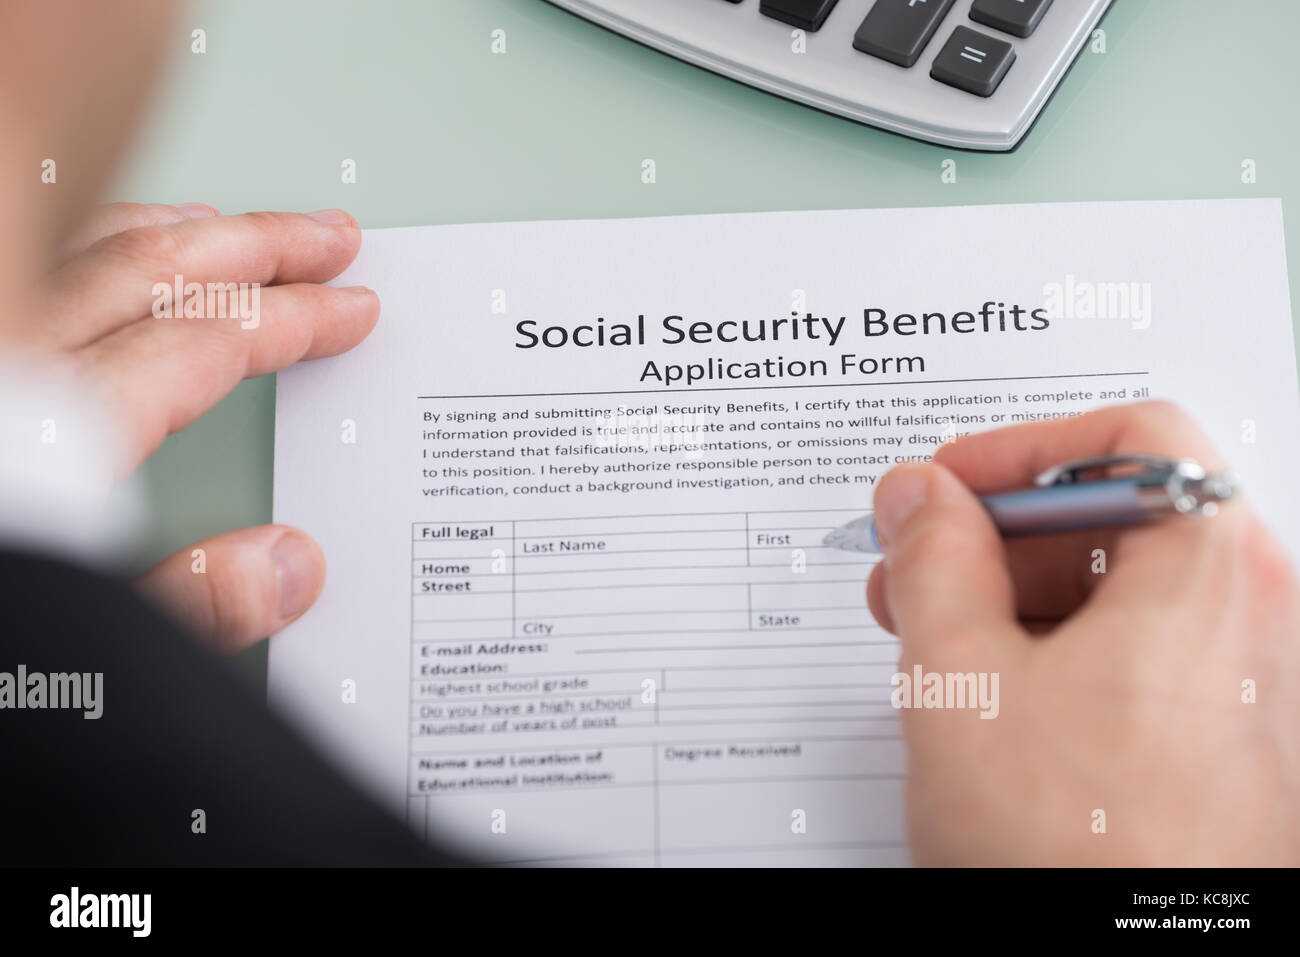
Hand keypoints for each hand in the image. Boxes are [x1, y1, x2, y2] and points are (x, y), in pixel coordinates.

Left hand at [24, 202, 378, 653]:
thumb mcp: (55, 656)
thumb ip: (182, 609)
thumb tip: (289, 567)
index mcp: (49, 438)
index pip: (201, 348)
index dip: (291, 322)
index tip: (351, 308)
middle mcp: (8, 367)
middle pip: (154, 275)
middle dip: (260, 250)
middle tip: (331, 238)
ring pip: (85, 251)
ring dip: (182, 233)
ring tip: (248, 228)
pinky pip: (35, 257)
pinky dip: (98, 239)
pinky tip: (123, 244)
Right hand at [866, 400, 1299, 864]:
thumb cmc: (1075, 854)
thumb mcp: (960, 678)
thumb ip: (931, 557)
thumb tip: (916, 496)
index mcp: (1211, 575)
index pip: (1133, 439)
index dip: (1021, 450)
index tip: (948, 488)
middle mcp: (1256, 623)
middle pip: (1127, 513)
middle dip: (1001, 533)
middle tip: (920, 564)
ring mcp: (1248, 691)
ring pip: (1127, 591)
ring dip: (1017, 596)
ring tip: (934, 641)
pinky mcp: (1225, 748)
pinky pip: (1140, 658)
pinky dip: (1057, 653)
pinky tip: (989, 700)